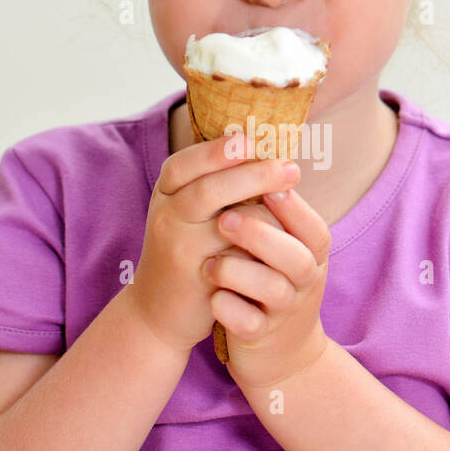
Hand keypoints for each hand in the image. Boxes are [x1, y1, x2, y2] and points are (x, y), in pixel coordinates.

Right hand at [129, 133, 300, 354]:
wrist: (156, 311)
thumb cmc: (183, 251)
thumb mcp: (185, 213)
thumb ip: (214, 185)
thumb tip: (263, 147)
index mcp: (166, 193)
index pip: (184, 164)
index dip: (216, 151)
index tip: (251, 139)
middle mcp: (168, 217)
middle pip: (207, 190)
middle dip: (251, 174)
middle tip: (289, 166)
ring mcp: (181, 249)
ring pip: (225, 223)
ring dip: (264, 208)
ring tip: (293, 196)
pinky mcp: (199, 277)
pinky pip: (237, 255)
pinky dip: (262, 241)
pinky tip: (286, 232)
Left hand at [204, 185, 331, 392]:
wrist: (280, 351)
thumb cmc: (271, 278)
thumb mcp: (283, 243)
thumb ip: (272, 206)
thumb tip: (249, 144)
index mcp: (311, 252)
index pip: (312, 226)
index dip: (289, 204)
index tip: (261, 184)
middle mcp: (305, 281)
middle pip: (296, 257)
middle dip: (260, 234)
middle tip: (224, 217)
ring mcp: (284, 312)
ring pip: (271, 290)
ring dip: (237, 272)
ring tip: (210, 263)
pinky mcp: (261, 338)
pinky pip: (247, 324)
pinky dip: (227, 310)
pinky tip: (210, 299)